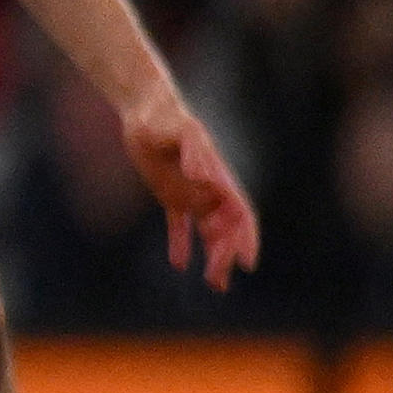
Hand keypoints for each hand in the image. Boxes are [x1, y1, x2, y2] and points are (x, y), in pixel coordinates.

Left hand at [124, 89, 260, 289]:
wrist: (146, 109)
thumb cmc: (166, 118)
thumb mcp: (182, 132)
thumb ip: (196, 153)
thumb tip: (206, 177)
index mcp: (218, 178)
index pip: (239, 214)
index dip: (246, 238)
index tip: (246, 261)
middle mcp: (209, 190)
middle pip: (225, 229)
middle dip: (225, 255)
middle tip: (216, 280)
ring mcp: (191, 193)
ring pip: (208, 231)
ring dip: (212, 255)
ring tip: (213, 283)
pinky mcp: (170, 194)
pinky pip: (179, 224)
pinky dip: (180, 243)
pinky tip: (179, 263)